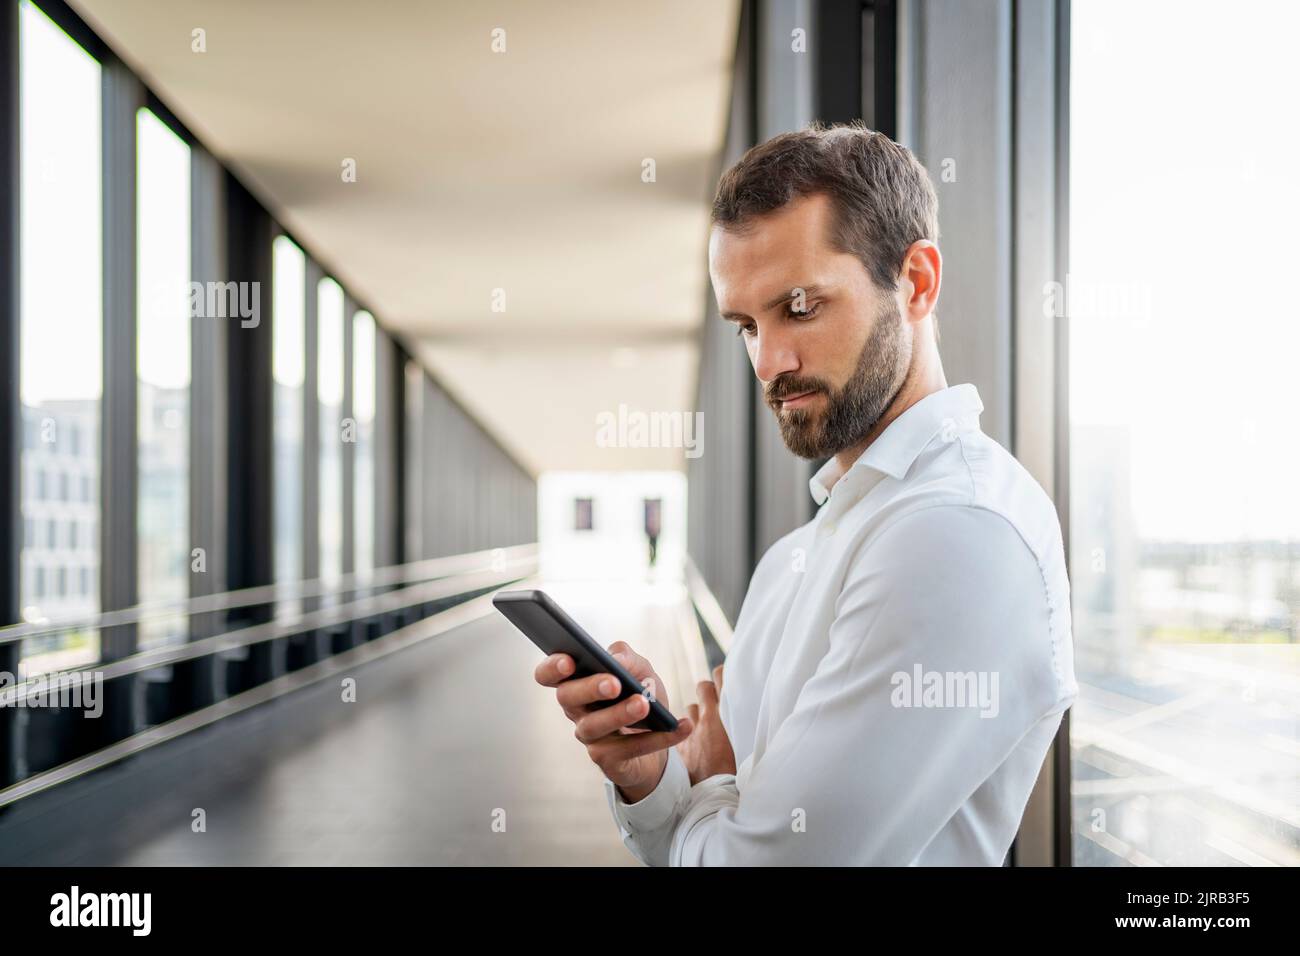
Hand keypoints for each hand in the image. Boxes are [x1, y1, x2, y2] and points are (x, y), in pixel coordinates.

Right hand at [534, 640, 692, 803]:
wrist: (657, 736)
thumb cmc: (641, 694)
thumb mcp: (641, 670)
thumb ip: (628, 658)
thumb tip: (617, 659)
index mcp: (578, 681)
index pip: (549, 674)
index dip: (552, 668)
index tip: (569, 661)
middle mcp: (577, 709)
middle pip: (567, 697)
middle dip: (589, 688)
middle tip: (614, 683)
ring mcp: (589, 736)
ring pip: (595, 726)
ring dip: (620, 714)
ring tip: (644, 705)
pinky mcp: (607, 759)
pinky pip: (630, 748)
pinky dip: (659, 737)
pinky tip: (681, 726)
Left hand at [679, 664, 735, 785]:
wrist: (719, 795)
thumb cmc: (740, 769)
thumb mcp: (747, 740)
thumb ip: (742, 721)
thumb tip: (747, 713)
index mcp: (726, 712)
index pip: (719, 677)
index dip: (722, 675)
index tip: (725, 677)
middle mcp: (706, 716)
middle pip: (703, 687)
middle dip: (708, 692)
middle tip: (714, 700)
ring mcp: (691, 729)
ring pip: (691, 709)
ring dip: (696, 714)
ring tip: (704, 726)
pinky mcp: (680, 744)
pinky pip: (680, 728)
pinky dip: (686, 731)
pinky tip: (693, 742)